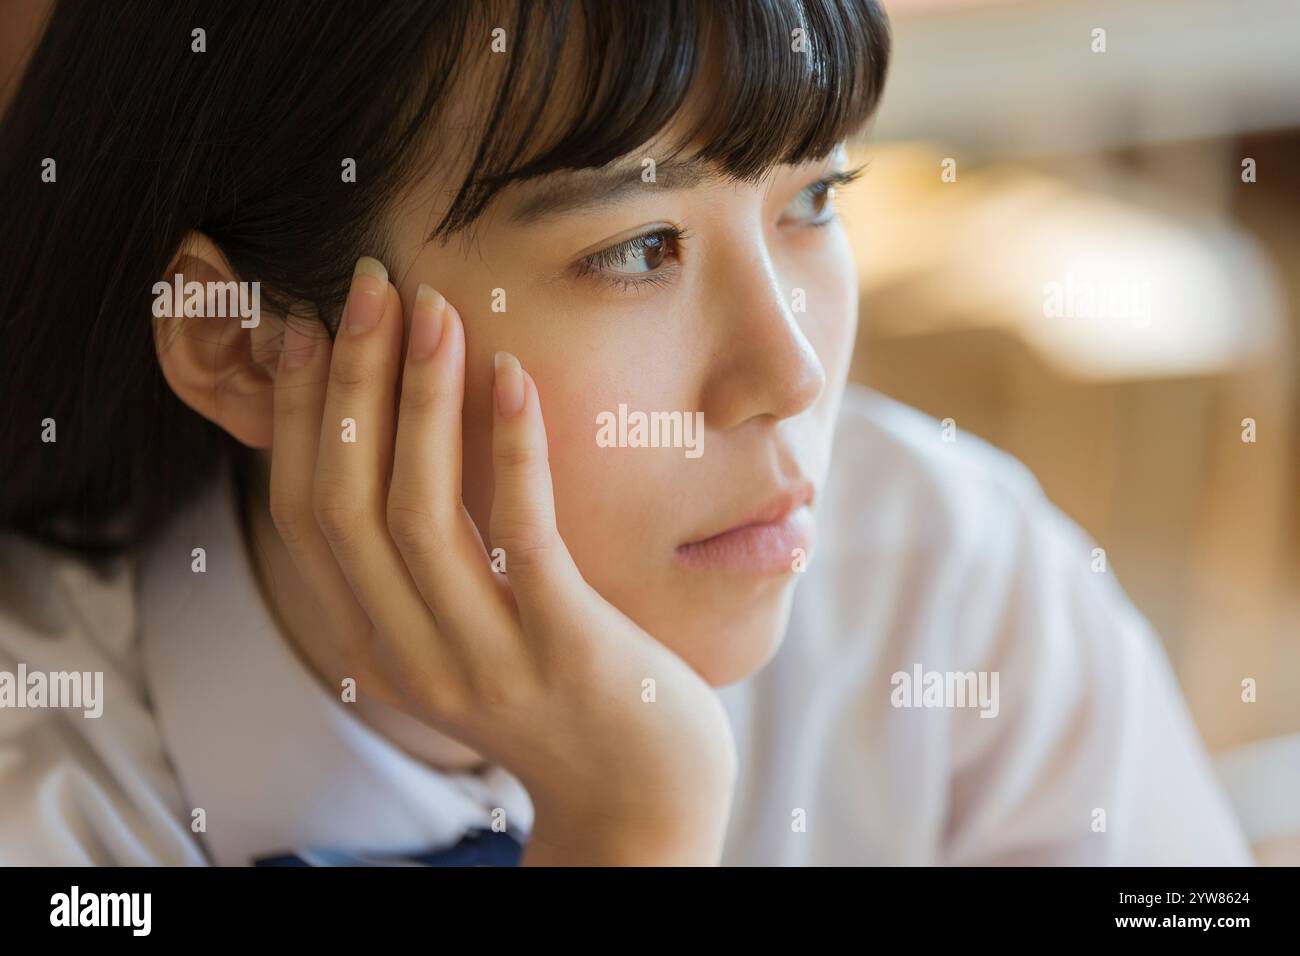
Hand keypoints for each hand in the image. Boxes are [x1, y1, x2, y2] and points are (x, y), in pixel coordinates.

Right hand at [269, 258, 737, 864]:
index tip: (309, 327)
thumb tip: (400, 444)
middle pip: (346, 502)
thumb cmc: (557, 691)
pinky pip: (521, 536)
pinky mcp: (564, 649)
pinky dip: (511, 449)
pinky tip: (512, 376)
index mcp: (375, 645)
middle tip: (365, 285)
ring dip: (417, 400)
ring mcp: (484, 660)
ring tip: (432, 309)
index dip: (301, 416)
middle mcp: (410, 657)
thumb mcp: (466, 631)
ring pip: (418, 514)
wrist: (639, 795)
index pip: (306, 516)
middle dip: (348, 385)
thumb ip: (425, 562)